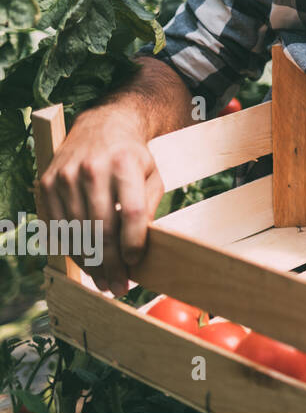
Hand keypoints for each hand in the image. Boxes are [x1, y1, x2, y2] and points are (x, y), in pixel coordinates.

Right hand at [35, 109, 164, 296]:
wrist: (101, 126)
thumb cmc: (131, 157)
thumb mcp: (151, 174)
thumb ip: (149, 206)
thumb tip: (140, 246)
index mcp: (124, 165)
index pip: (131, 213)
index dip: (134, 243)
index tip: (136, 262)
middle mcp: (92, 170)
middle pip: (101, 228)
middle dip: (111, 264)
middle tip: (120, 286)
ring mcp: (65, 177)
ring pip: (77, 232)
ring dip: (90, 264)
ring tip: (104, 282)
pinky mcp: (46, 184)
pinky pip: (58, 227)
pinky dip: (72, 250)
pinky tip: (85, 264)